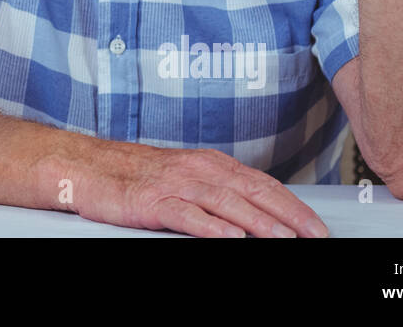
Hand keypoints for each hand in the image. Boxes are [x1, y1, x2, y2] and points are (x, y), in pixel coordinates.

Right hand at [76, 144, 328, 236]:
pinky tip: (228, 236)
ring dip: (256, 221)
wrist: (87, 166)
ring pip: (224, 202)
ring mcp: (174, 184)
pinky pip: (184, 213)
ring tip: (282, 238)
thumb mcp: (185, 177)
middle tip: (313, 235)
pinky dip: (209, 225)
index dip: (291, 205)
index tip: (315, 226)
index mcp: (209, 164)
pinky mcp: (150, 200)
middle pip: (250, 191)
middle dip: (287, 215)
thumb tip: (257, 214)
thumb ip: (219, 191)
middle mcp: (197, 169)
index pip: (261, 184)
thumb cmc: (134, 175)